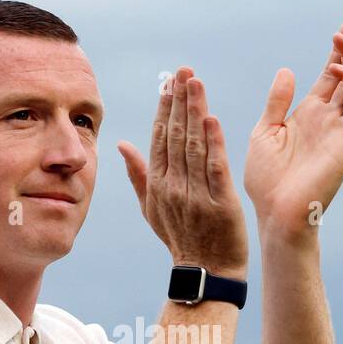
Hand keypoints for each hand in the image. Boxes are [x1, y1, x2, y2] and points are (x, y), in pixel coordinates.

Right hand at [117, 67, 247, 278]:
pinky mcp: (220, 204)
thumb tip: (122, 144)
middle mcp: (173, 186)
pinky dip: (213, 143)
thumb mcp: (152, 209)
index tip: (169, 82)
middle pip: (176, 135)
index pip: (160, 138)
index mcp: (157, 185)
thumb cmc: (181, 239)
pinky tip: (212, 119)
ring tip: (196, 83)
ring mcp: (196, 195)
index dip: (165, 108)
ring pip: (194, 146)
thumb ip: (137, 175)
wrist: (206, 273)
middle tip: (184, 71)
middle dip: (179, 100)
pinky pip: (215, 169)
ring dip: (195, 111)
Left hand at [244, 22, 342, 234]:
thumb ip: (277, 102)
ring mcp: (340, 134)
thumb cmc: (266, 179)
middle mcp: (328, 120)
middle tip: (342, 35)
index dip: (337, 53)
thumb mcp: (265, 132)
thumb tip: (288, 70)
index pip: (329, 77)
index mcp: (308, 114)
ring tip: (341, 62)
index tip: (341, 30)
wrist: (275, 212)